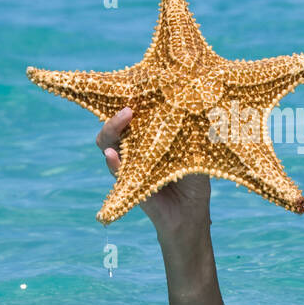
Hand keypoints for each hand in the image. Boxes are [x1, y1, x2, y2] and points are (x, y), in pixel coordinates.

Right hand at [96, 106, 210, 241]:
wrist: (192, 212)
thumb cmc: (196, 177)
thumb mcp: (196, 150)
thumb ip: (189, 132)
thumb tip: (191, 107)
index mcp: (149, 136)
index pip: (133, 115)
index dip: (130, 101)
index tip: (139, 92)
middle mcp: (135, 147)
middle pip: (115, 125)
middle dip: (116, 114)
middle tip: (129, 109)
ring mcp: (129, 164)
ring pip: (108, 144)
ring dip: (111, 131)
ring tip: (123, 121)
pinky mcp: (128, 183)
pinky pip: (115, 170)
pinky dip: (113, 162)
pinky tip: (114, 156)